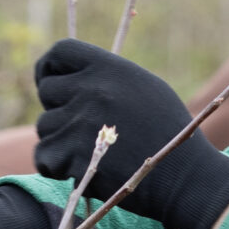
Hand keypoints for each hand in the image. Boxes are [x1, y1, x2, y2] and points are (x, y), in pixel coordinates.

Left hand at [32, 39, 228, 228]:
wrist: (185, 177)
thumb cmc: (170, 133)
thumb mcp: (146, 89)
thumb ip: (108, 78)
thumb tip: (72, 78)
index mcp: (110, 68)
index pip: (60, 52)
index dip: (48, 68)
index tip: (50, 82)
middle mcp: (93, 89)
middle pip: (47, 91)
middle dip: (57, 109)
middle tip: (80, 127)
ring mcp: (81, 122)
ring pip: (45, 127)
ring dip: (59, 141)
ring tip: (90, 151)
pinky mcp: (75, 155)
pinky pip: (44, 157)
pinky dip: (54, 166)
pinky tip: (76, 169)